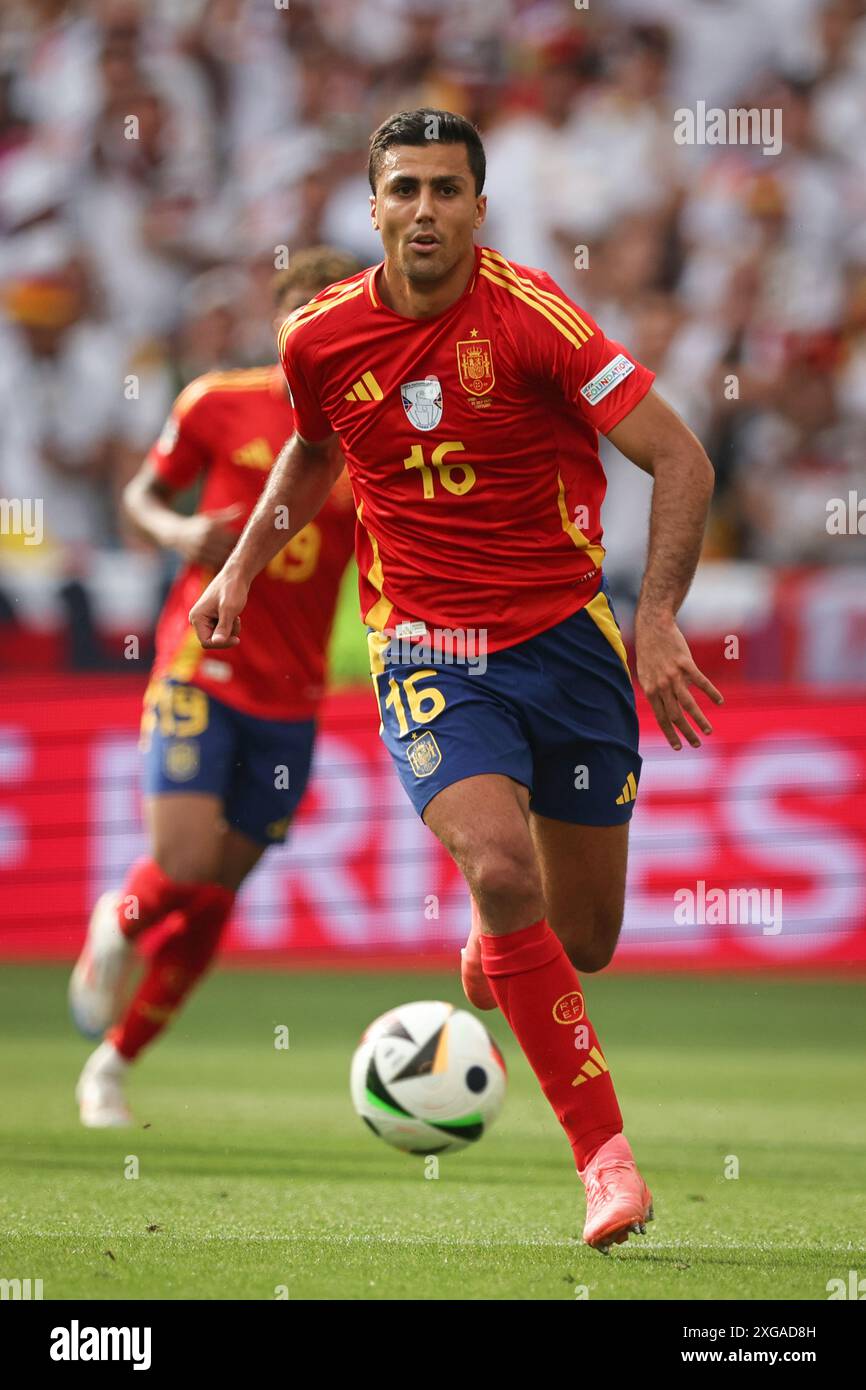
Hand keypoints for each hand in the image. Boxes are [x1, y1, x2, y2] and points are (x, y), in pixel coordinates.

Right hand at [174, 506, 242, 567]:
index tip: (249, 540)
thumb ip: (228, 515)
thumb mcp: (211, 517)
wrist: (176, 534)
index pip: (232, 537)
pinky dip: (222, 565)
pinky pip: (214, 565)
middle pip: (229, 549)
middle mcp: (204, 539)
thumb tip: (244, 508)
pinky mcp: (196, 560)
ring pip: (222, 559)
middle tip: (246, 552)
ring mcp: (200, 550)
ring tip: (238, 559)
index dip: (242, 540)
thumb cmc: (198, 524)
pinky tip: (227, 564)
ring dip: (231, 560)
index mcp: (210, 528)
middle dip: (238, 551)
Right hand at [189, 566, 248, 648]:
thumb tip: (216, 642)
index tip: (237, 639)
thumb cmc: (233, 589)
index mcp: (196, 618)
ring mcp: (203, 618)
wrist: (236, 575)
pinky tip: (234, 615)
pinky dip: (230, 626)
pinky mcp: (210, 617)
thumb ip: (223, 627)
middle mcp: (196, 619)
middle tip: (237, 621)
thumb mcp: (230, 610)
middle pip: (212, 641)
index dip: (222, 643)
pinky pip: (220, 630)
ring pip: (217, 636)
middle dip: (226, 635)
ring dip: (230, 630)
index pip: (206, 643)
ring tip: (235, 616)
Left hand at [635, 610, 722, 749]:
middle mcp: (661, 686)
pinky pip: (701, 682)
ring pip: (688, 703)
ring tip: (708, 731)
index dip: (670, 734)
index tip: (678, 747)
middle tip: (697, 745)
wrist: (653, 627)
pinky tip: (719, 701)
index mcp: (650, 690)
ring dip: (699, 720)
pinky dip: (711, 692)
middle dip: (686, 733)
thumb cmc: (649, 651)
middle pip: (675, 715)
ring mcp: (673, 675)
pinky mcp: (685, 664)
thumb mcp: (644, 674)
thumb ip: (654, 691)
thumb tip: (662, 707)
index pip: (661, 718)